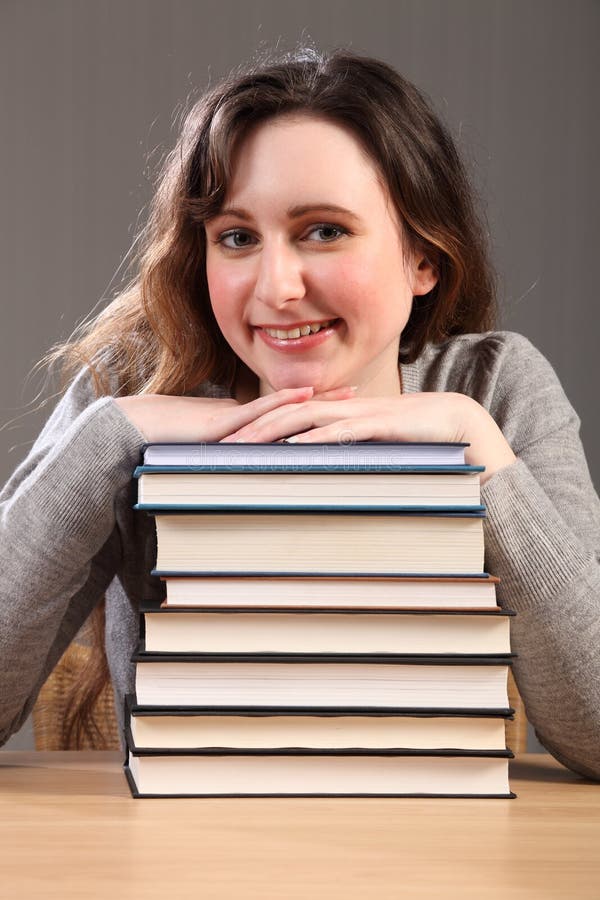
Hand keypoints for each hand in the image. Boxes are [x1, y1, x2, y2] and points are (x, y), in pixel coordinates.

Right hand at [113, 385, 355, 443]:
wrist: (133, 431)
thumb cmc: (165, 444)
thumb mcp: (206, 453)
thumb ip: (228, 456)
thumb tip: (248, 474)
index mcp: (244, 427)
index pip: (288, 418)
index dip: (317, 411)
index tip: (346, 406)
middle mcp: (244, 419)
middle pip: (294, 411)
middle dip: (328, 403)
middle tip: (362, 396)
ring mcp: (234, 419)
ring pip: (284, 410)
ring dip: (316, 403)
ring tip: (348, 398)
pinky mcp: (221, 422)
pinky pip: (257, 412)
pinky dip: (283, 403)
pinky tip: (307, 397)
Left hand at [221, 392, 515, 483]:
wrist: (458, 422)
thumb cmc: (416, 439)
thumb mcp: (373, 449)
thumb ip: (348, 454)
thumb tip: (323, 474)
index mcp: (340, 413)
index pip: (291, 416)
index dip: (260, 427)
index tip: (232, 444)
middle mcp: (344, 408)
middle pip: (287, 412)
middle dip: (253, 427)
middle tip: (221, 444)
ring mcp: (360, 414)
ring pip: (307, 417)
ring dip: (274, 429)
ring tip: (244, 445)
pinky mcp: (379, 424)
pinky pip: (342, 429)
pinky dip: (316, 437)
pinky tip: (295, 447)